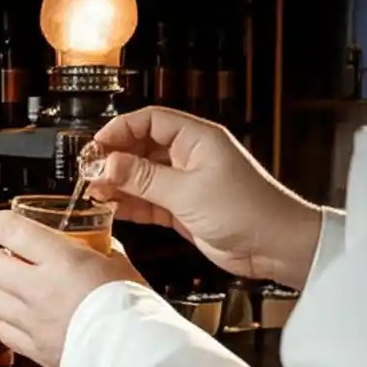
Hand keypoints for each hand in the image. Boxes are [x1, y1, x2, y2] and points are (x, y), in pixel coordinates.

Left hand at [0, 211, 143, 366]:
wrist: (136, 356)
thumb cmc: (134, 310)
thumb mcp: (120, 265)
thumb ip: (100, 249)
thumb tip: (94, 242)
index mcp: (61, 259)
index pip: (8, 229)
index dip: (2, 224)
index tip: (6, 225)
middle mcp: (39, 288)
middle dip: (3, 260)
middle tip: (19, 262)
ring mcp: (33, 320)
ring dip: (5, 292)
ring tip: (25, 292)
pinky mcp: (34, 347)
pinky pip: (4, 330)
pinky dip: (11, 323)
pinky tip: (29, 320)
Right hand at [88, 106, 322, 289]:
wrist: (276, 245)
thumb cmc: (249, 211)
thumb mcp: (188, 192)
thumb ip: (144, 178)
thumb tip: (109, 164)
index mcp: (197, 139)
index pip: (150, 121)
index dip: (121, 129)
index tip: (97, 145)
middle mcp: (191, 157)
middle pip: (142, 148)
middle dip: (114, 158)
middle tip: (90, 172)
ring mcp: (186, 183)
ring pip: (142, 176)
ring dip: (119, 183)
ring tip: (94, 192)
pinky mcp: (184, 208)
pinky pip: (149, 200)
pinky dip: (130, 204)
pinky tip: (112, 207)